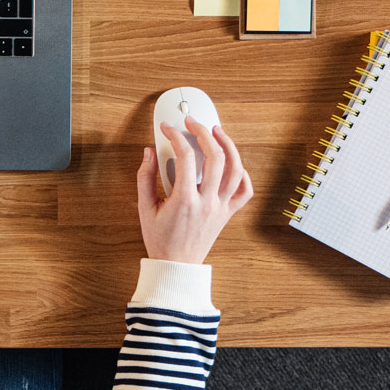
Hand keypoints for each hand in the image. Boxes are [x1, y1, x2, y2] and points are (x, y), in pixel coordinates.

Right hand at [136, 116, 253, 263]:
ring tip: (218, 131)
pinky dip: (242, 173)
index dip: (175, 136)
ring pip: (236, 170)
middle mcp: (207, 202)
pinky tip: (233, 162)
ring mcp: (220, 208)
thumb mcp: (145, 209)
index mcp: (185, 200)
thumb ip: (145, 178)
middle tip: (193, 122)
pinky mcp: (227, 213)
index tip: (166, 128)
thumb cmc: (160, 240)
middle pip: (215, 157)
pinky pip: (244, 191)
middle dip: (204, 133)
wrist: (177, 266)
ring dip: (229, 146)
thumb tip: (148, 152)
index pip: (185, 157)